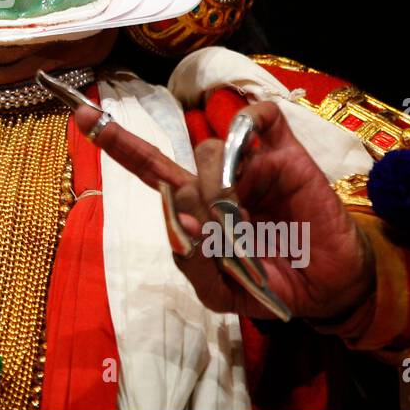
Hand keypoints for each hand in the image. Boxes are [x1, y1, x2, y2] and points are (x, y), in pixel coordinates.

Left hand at [74, 100, 373, 320]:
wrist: (328, 287)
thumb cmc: (271, 284)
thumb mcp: (222, 292)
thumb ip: (194, 265)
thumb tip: (182, 224)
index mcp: (196, 206)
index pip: (151, 168)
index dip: (118, 143)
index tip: (81, 117)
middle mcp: (218, 177)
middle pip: (182, 171)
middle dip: (194, 208)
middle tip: (223, 240)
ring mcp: (250, 161)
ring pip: (213, 149)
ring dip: (220, 187)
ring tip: (244, 220)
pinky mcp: (285, 152)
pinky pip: (259, 118)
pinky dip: (249, 127)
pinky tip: (255, 156)